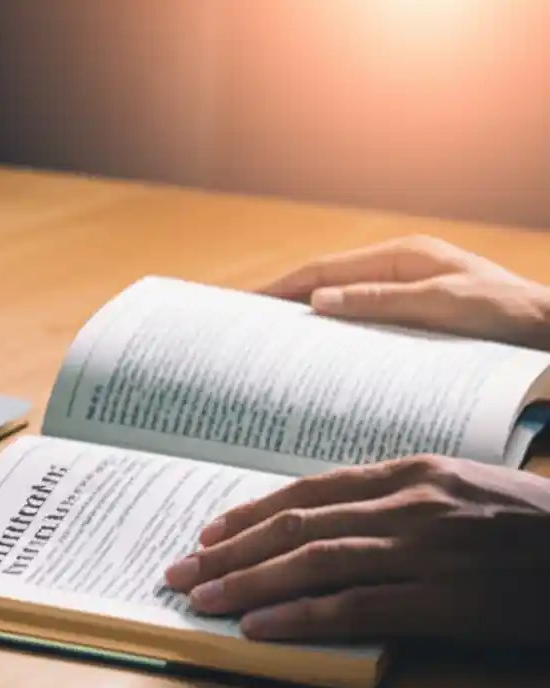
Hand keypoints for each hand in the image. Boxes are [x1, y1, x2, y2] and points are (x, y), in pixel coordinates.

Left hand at [163, 455, 549, 642]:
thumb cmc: (530, 525)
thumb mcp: (460, 491)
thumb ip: (396, 499)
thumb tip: (329, 520)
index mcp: (410, 472)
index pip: (309, 490)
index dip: (251, 512)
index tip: (208, 528)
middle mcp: (408, 504)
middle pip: (297, 525)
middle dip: (230, 548)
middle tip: (180, 567)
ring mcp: (426, 551)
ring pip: (314, 562)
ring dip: (247, 581)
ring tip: (200, 597)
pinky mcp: (444, 600)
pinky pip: (354, 607)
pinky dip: (299, 615)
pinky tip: (258, 625)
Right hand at [261, 235, 549, 350]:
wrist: (548, 331)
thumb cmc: (505, 315)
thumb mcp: (442, 305)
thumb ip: (380, 301)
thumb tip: (319, 300)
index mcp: (402, 256)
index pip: (325, 268)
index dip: (284, 286)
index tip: (248, 303)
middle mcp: (401, 268)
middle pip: (329, 282)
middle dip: (289, 300)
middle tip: (250, 325)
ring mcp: (409, 289)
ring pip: (345, 300)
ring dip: (311, 317)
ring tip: (276, 340)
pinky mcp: (418, 312)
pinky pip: (365, 317)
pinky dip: (338, 330)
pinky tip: (324, 350)